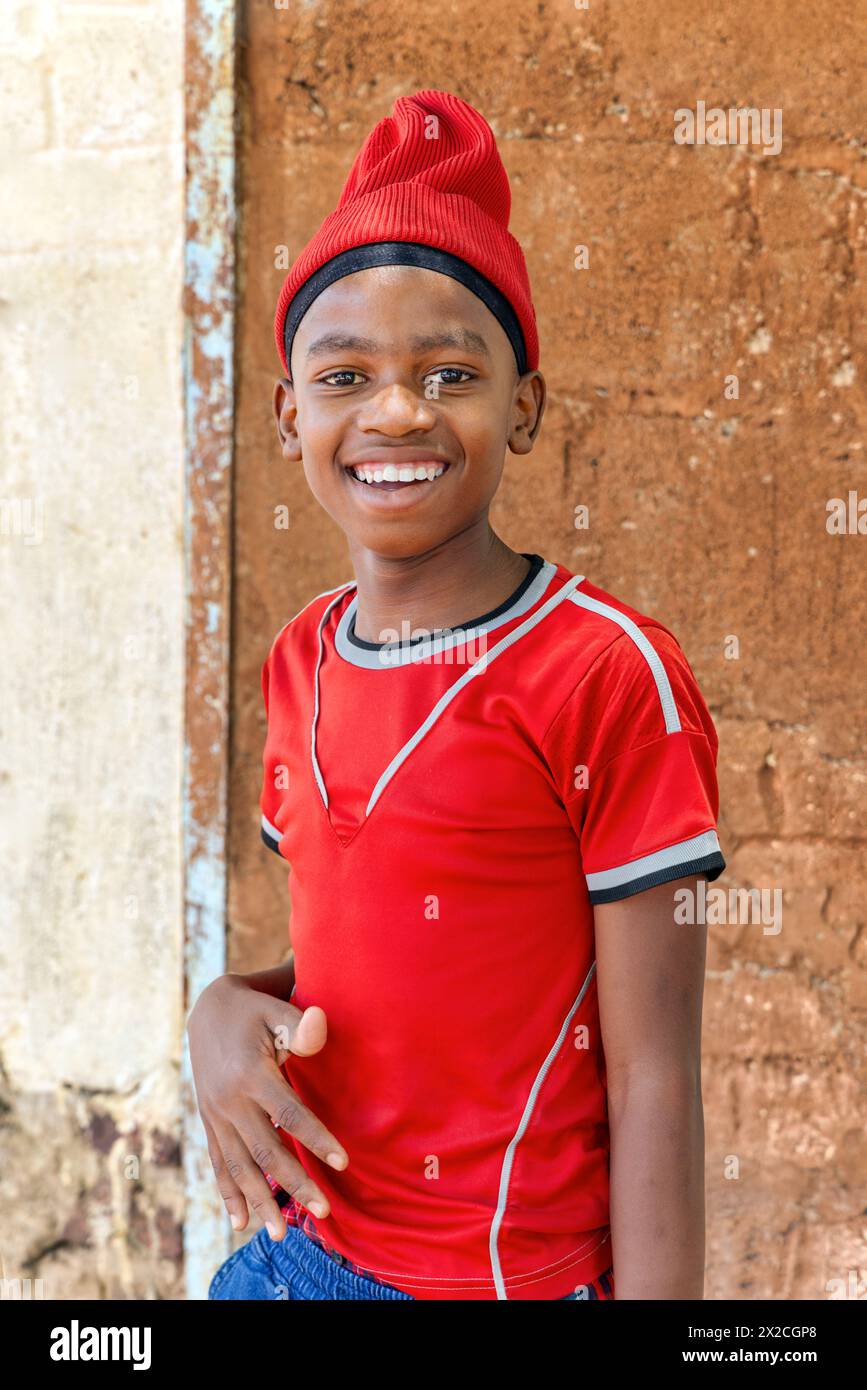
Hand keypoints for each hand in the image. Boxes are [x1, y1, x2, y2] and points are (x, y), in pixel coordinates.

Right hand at [187, 972, 348, 1239]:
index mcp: (251, 1073)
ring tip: (281, 1235)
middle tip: (324, 1212)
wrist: (206, 1010)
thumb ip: (300, 1025)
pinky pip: (218, 1163)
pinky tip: (240, 1222)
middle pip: (265, 1149)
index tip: (343, 1162)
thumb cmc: (254, 1009)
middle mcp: (229, 1100)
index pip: (289, 1112)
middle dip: (294, 1183)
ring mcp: (216, 1115)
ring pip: (240, 1166)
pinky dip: (228, 1194)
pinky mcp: (209, 1122)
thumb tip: (320, 1024)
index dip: (316, 1137)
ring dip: (260, 1201)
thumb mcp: (275, 1008)